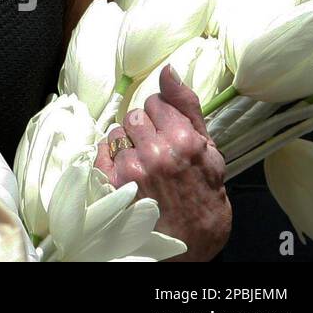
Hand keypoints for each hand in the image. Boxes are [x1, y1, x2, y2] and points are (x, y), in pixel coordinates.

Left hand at [94, 65, 230, 260]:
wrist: (191, 243)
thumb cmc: (204, 195)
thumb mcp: (210, 151)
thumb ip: (186, 106)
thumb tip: (168, 69)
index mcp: (183, 140)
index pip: (156, 102)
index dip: (163, 116)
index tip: (169, 131)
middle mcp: (155, 151)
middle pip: (134, 114)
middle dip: (145, 128)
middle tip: (157, 149)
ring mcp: (131, 167)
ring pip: (117, 132)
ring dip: (128, 143)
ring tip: (144, 163)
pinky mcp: (112, 182)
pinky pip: (102, 150)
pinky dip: (113, 157)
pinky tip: (129, 172)